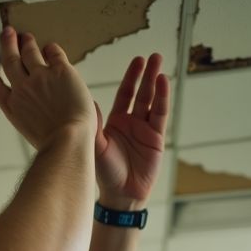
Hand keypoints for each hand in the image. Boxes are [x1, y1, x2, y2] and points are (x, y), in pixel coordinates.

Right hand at [0, 28, 95, 150]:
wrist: (68, 140)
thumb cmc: (56, 145)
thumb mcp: (31, 133)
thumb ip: (30, 117)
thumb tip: (39, 112)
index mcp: (13, 108)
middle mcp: (23, 90)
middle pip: (9, 61)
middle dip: (7, 45)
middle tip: (7, 35)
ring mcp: (40, 78)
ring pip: (29, 52)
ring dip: (26, 42)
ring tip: (26, 36)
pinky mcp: (60, 71)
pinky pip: (53, 53)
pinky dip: (51, 48)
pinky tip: (51, 47)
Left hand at [93, 53, 170, 209]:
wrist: (120, 194)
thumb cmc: (103, 173)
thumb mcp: (95, 145)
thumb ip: (93, 124)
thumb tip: (87, 102)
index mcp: (116, 122)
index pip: (125, 94)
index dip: (131, 78)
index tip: (137, 61)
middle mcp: (131, 123)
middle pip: (141, 93)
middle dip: (146, 75)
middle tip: (152, 57)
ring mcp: (145, 130)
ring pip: (152, 100)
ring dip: (156, 82)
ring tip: (160, 63)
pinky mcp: (156, 138)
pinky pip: (160, 114)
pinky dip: (162, 98)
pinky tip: (163, 82)